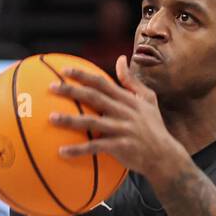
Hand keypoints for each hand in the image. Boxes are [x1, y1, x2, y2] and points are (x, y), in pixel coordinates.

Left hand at [48, 56, 181, 180]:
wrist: (164, 156)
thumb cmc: (154, 127)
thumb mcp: (148, 100)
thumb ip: (131, 81)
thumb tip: (121, 59)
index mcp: (127, 99)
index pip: (102, 82)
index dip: (83, 75)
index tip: (64, 70)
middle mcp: (124, 111)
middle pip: (93, 97)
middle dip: (71, 91)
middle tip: (51, 88)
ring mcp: (122, 129)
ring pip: (92, 122)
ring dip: (70, 120)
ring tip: (51, 118)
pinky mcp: (120, 148)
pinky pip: (95, 147)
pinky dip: (78, 150)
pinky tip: (61, 152)